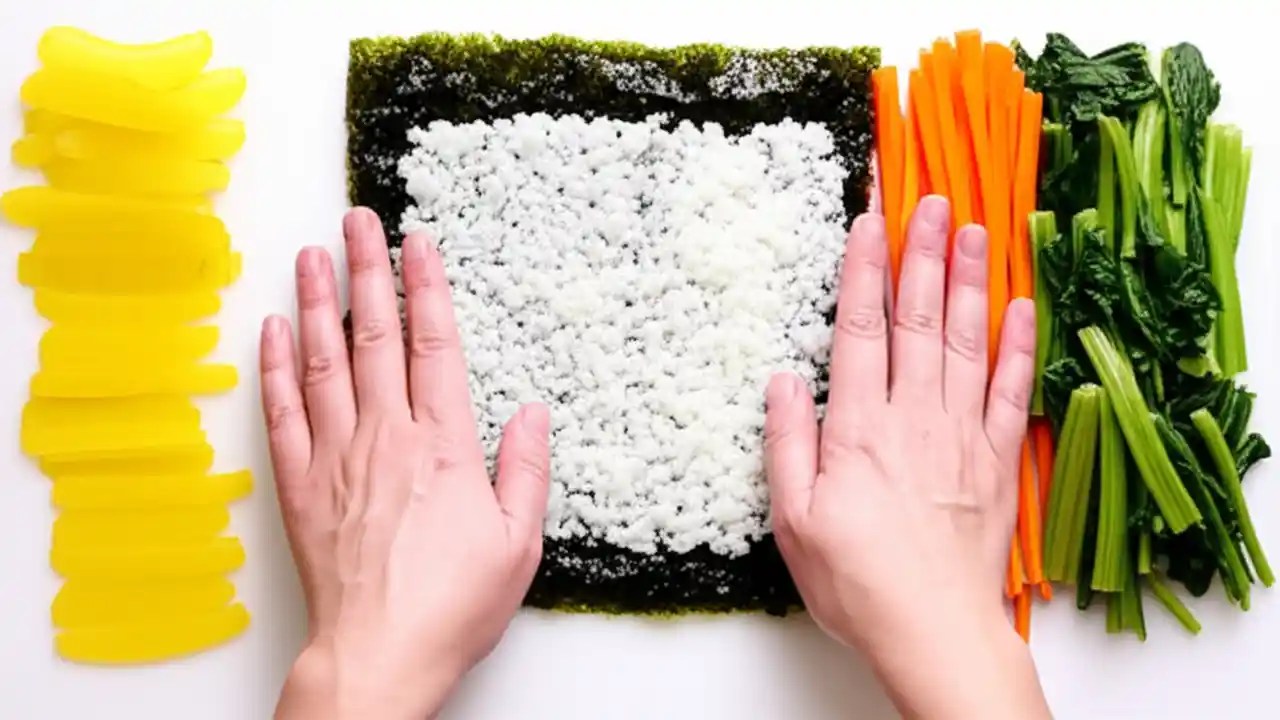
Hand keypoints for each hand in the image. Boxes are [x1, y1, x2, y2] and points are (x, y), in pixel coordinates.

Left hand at [260, 208, 549, 719]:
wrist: (379, 656)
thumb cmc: (453, 604)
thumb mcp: (519, 541)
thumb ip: (526, 470)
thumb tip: (533, 412)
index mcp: (444, 445)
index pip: (434, 346)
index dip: (427, 287)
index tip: (418, 242)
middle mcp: (386, 437)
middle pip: (373, 337)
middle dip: (366, 271)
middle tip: (357, 221)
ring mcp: (336, 459)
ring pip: (322, 362)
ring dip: (316, 303)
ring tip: (311, 256)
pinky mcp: (300, 488)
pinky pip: (283, 414)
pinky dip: (275, 368)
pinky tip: (272, 332)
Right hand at [764, 196, 1049, 718]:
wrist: (934, 631)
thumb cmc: (856, 581)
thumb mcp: (793, 520)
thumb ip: (788, 443)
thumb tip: (782, 378)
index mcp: (860, 428)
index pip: (861, 330)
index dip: (864, 271)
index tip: (870, 220)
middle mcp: (915, 417)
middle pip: (920, 320)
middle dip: (924, 254)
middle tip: (932, 200)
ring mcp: (963, 435)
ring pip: (968, 342)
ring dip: (971, 281)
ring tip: (975, 230)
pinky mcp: (999, 461)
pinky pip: (1013, 392)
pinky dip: (1019, 346)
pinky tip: (1023, 307)